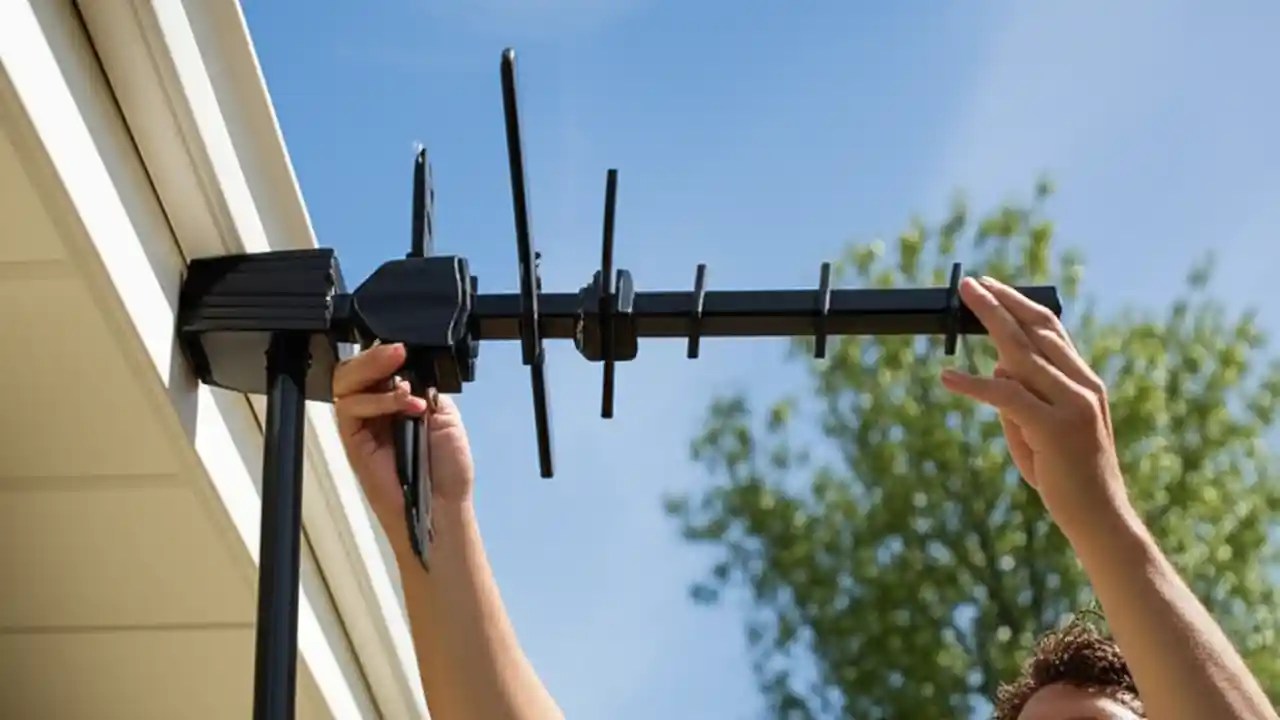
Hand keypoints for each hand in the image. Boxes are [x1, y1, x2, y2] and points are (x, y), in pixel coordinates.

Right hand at [332, 343, 475, 538]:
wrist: (443, 505)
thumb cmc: (447, 468)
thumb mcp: (445, 415)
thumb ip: (424, 387)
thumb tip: (408, 366)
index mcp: (398, 399)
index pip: (379, 365)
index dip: (387, 352)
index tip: (405, 346)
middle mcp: (376, 409)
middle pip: (356, 369)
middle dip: (374, 355)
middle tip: (397, 350)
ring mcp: (363, 425)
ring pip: (346, 383)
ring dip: (373, 371)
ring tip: (402, 378)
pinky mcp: (353, 441)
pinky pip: (350, 410)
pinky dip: (374, 400)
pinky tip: (402, 403)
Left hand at [939, 276, 1130, 535]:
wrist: (1099, 518)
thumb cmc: (1066, 477)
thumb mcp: (1038, 432)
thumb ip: (1021, 398)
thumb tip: (997, 366)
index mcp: (1085, 383)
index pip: (1051, 331)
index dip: (1020, 305)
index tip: (993, 288)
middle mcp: (1082, 386)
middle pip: (1036, 331)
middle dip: (1001, 302)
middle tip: (971, 283)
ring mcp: (1072, 404)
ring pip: (1021, 353)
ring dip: (989, 322)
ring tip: (962, 302)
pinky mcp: (1054, 427)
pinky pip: (1006, 396)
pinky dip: (974, 384)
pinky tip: (948, 377)